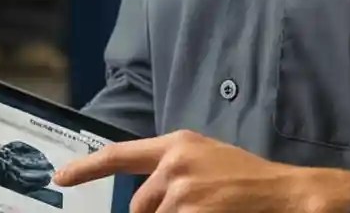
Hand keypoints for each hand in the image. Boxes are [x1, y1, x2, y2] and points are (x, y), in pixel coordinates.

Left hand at [53, 130, 349, 212]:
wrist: (287, 193)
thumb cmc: (249, 181)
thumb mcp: (207, 162)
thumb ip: (172, 172)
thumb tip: (146, 200)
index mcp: (177, 144)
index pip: (119, 154)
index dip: (86, 168)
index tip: (62, 177)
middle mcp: (174, 162)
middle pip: (138, 206)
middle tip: (193, 211)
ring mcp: (181, 190)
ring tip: (210, 211)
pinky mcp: (190, 212)